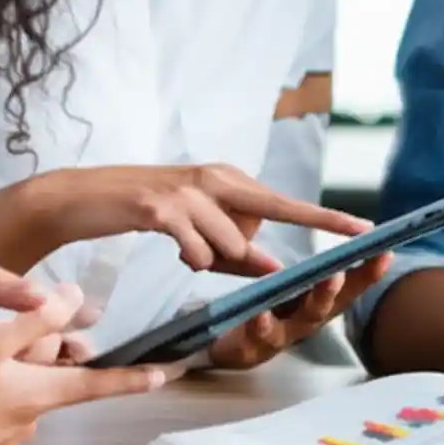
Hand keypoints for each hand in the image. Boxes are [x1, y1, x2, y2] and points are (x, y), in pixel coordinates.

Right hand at [39, 164, 371, 276]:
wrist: (80, 198)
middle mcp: (213, 178)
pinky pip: (196, 248)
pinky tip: (178, 255)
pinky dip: (193, 259)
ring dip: (219, 259)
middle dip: (317, 220)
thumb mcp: (193, 227)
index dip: (323, 216)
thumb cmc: (142, 213)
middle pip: (274, 206)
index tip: (364, 226)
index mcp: (225, 180)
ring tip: (191, 253)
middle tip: (356, 233)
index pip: (283, 202)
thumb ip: (230, 247)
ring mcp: (187, 191)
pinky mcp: (159, 208)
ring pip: (231, 240)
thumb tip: (267, 266)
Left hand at [208, 254, 392, 368]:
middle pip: (332, 304)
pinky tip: (261, 314)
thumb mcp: (276, 283)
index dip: (367, 272)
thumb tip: (316, 226)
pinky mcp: (250, 350)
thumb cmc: (253, 308)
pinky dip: (262, 326)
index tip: (385, 251)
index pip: (346, 284)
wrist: (211, 346)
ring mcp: (279, 337)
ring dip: (319, 300)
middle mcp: (301, 321)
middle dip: (347, 284)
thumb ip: (294, 265)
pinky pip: (258, 339)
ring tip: (329, 279)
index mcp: (310, 302)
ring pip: (303, 322)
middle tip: (353, 266)